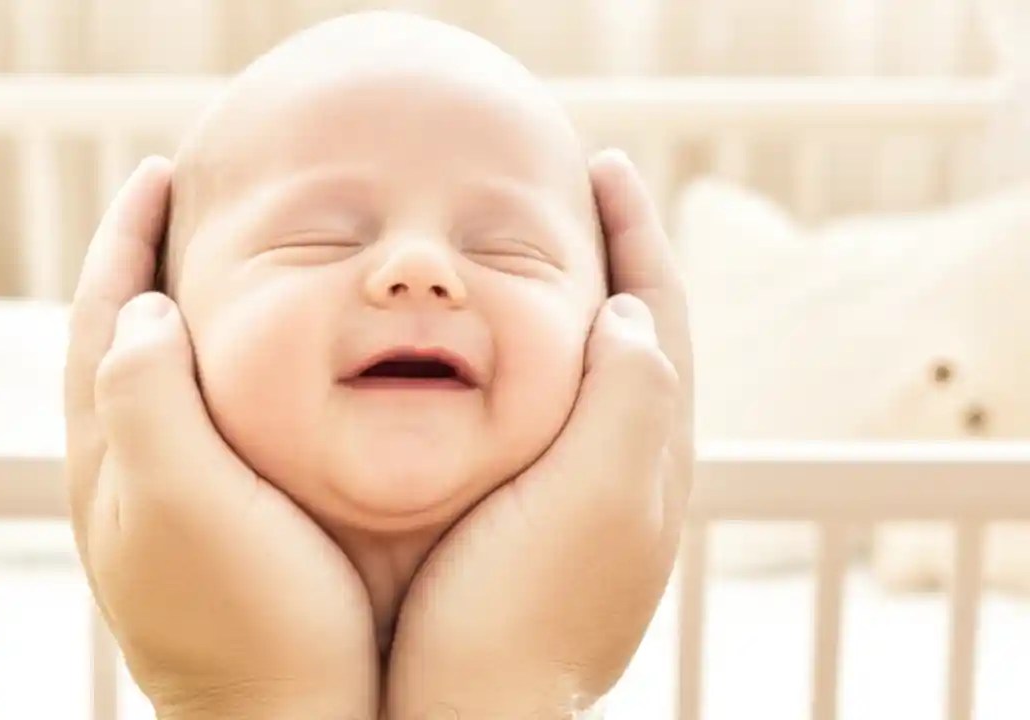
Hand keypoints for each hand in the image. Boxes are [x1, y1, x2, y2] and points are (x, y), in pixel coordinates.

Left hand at [64, 158, 379, 719]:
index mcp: (110, 453)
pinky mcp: (221, 533)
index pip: (103, 317)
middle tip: (191, 205)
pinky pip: (212, 422)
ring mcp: (171, 508)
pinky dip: (230, 371)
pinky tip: (275, 376)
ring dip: (189, 314)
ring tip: (229, 266)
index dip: (127, 239)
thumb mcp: (182, 496)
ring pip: (168, 383)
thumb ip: (147, 394)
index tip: (162, 171)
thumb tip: (149, 310)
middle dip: (149, 264)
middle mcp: (128, 476)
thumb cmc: (251, 618)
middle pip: (123, 342)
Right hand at [386, 150, 694, 718]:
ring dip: (575, 309)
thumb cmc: (518, 613)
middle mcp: (631, 476)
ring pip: (593, 381)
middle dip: (618, 263)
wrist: (469, 717)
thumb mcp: (591, 497)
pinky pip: (549, 420)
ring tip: (537, 260)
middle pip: (639, 342)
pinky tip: (491, 367)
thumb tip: (634, 313)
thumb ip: (628, 398)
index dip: (638, 236)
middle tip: (578, 201)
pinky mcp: (537, 528)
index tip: (604, 166)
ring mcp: (586, 504)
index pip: (660, 318)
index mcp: (648, 455)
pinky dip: (535, 367)